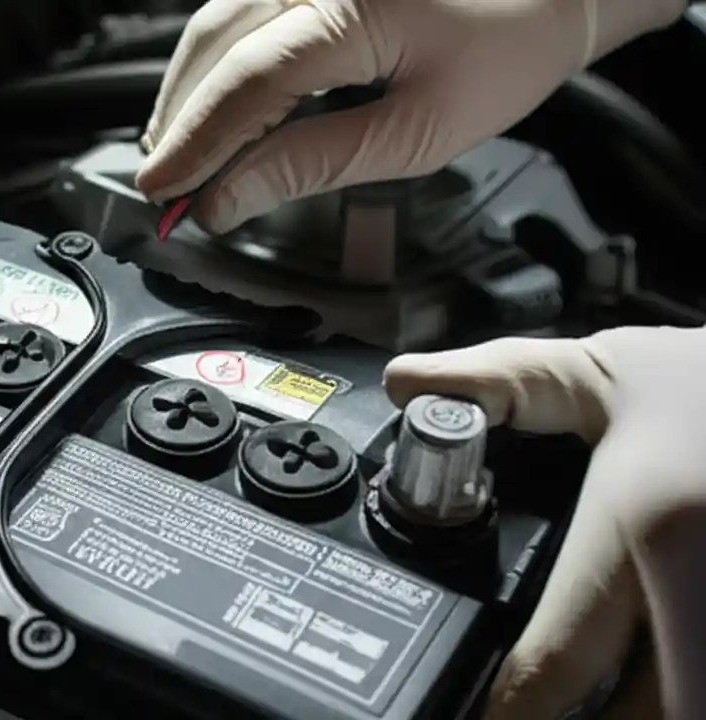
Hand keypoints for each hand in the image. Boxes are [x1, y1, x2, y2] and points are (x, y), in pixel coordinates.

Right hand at [136, 0, 685, 233]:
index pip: (247, 83)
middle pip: (216, 45)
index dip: (196, 145)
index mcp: (354, 8)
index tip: (164, 194)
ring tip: (174, 153)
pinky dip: (215, 61)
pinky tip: (207, 101)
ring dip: (188, 91)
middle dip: (179, 121)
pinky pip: (241, 9)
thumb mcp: (419, 130)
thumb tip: (231, 199)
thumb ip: (316, 162)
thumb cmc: (508, 48)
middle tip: (159, 187)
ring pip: (218, 22)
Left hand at [383, 326, 705, 719]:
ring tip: (586, 699)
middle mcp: (700, 580)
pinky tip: (644, 677)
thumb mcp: (600, 378)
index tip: (493, 715)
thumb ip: (495, 384)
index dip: (514, 707)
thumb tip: (404, 385)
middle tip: (530, 712)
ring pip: (687, 704)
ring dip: (639, 708)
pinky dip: (675, 686)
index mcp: (647, 525)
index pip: (564, 655)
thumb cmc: (705, 388)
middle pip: (644, 710)